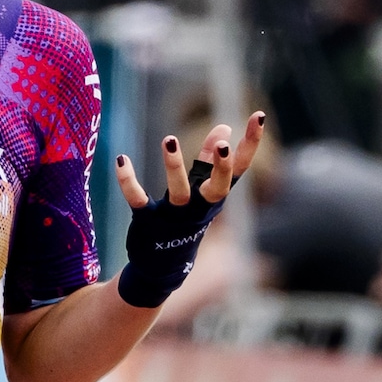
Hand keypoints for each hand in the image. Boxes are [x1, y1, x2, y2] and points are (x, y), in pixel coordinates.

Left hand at [110, 111, 264, 214]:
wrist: (162, 265)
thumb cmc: (186, 220)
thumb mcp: (200, 189)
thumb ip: (209, 158)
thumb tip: (224, 126)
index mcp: (214, 197)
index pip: (240, 168)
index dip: (251, 143)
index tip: (260, 116)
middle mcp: (200, 208)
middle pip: (219, 188)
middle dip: (223, 167)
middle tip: (224, 145)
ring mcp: (175, 217)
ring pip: (179, 192)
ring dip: (174, 167)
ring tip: (168, 139)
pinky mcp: (148, 221)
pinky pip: (139, 200)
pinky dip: (128, 181)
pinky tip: (121, 159)